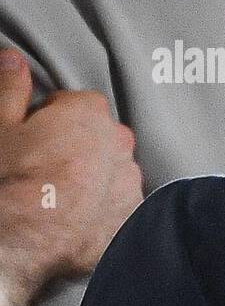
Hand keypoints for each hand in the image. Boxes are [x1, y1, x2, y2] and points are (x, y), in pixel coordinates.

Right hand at [0, 48, 142, 305]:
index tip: (32, 137)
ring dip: (92, 177)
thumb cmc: (3, 182)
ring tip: (54, 198)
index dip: (50, 119)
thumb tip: (14, 58)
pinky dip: (101, 208)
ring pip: (111, 170)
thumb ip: (9, 88)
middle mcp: (119, 145)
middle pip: (99, 136)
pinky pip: (118, 204)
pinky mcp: (131, 219)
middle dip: (76, 146)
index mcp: (89, 115)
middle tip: (41, 168)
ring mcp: (130, 184)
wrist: (13, 247)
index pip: (77, 104)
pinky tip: (71, 220)